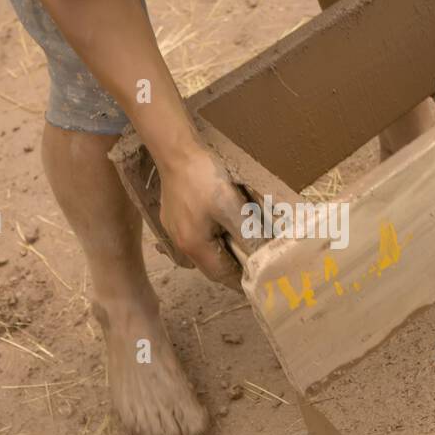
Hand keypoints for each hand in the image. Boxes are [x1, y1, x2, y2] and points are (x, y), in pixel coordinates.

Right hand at [158, 145, 247, 289]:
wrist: (176, 151)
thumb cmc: (204, 178)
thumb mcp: (232, 207)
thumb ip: (248, 234)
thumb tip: (262, 258)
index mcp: (195, 246)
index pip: (223, 276)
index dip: (242, 281)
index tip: (260, 283)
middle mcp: (181, 244)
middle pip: (212, 266)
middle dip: (234, 268)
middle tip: (256, 264)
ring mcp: (174, 231)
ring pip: (204, 252)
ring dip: (223, 253)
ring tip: (243, 246)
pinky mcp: (172, 217)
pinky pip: (197, 237)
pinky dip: (213, 239)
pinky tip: (222, 227)